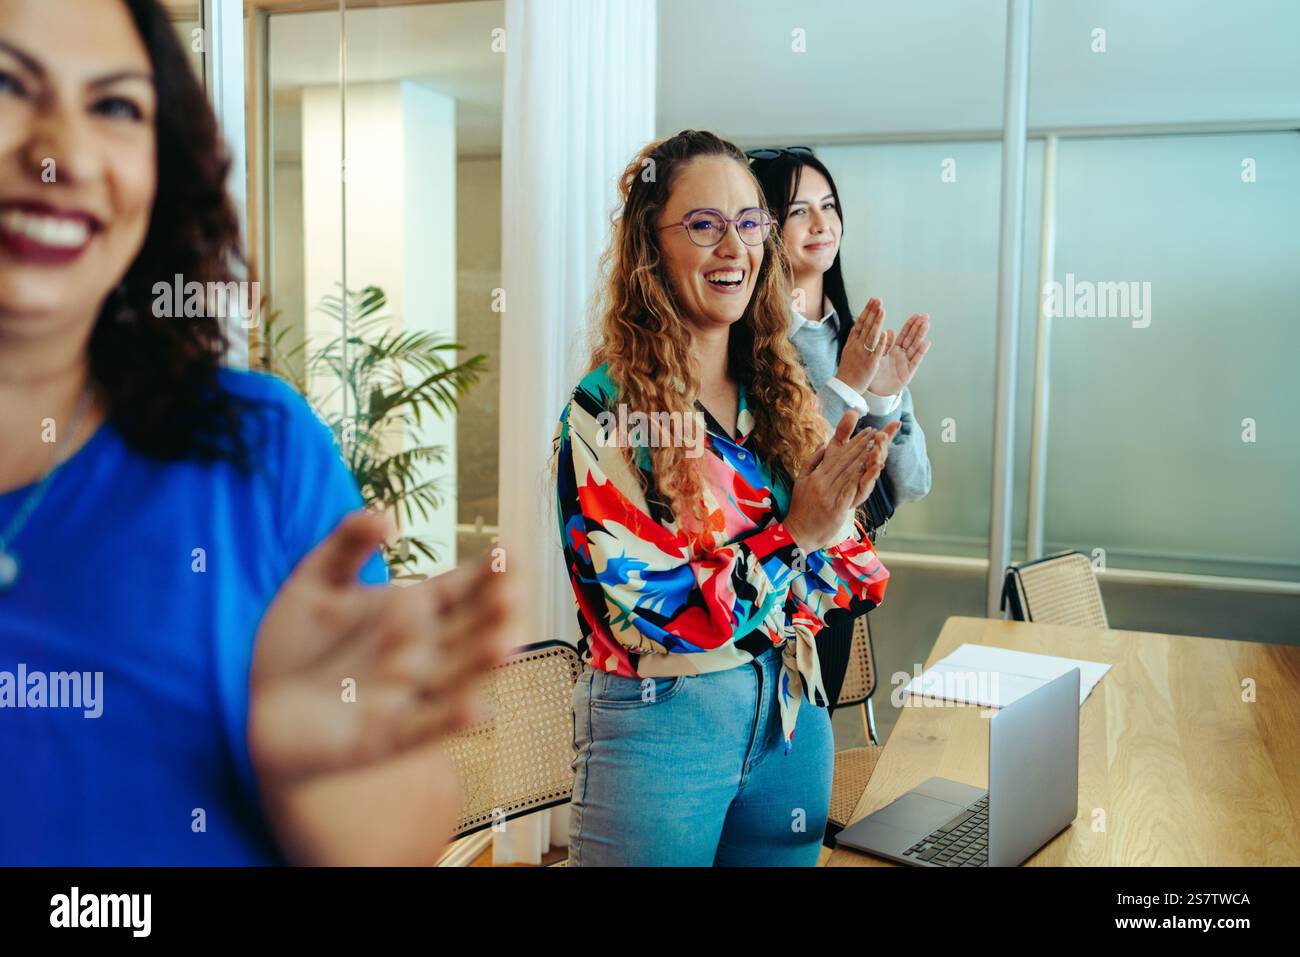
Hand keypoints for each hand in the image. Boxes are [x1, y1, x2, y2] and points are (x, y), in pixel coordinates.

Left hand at [248, 510, 516, 863]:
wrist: (264, 709)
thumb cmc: (299, 642)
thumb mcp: (317, 581)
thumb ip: (347, 545)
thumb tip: (385, 515)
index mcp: (415, 610)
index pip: (460, 588)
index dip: (486, 572)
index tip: (509, 551)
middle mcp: (422, 652)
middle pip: (466, 630)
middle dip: (491, 615)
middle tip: (512, 594)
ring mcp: (408, 695)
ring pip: (454, 677)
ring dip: (480, 664)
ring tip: (507, 645)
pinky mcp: (384, 738)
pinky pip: (422, 729)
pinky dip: (448, 721)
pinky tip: (478, 709)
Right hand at [783, 411, 899, 552]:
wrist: (798, 533)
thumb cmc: (801, 508)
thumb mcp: (800, 481)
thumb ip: (812, 461)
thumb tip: (822, 444)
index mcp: (815, 476)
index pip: (838, 455)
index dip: (853, 443)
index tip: (866, 432)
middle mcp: (822, 483)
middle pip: (845, 461)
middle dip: (861, 446)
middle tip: (875, 433)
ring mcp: (829, 496)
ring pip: (849, 474)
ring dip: (864, 459)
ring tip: (876, 447)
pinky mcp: (836, 509)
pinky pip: (850, 491)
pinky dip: (860, 479)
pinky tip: (869, 470)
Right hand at [834, 298, 893, 392]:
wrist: (845, 387)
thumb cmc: (848, 370)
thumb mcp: (848, 351)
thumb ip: (854, 338)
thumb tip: (857, 324)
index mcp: (853, 342)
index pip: (861, 322)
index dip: (867, 311)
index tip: (873, 300)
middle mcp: (857, 346)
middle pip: (866, 326)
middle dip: (872, 312)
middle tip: (879, 300)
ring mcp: (863, 354)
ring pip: (871, 336)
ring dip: (877, 322)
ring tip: (882, 310)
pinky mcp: (870, 364)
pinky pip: (876, 352)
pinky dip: (881, 343)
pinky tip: (886, 333)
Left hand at [866, 312, 931, 396]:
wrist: (875, 392)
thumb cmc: (875, 374)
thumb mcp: (878, 357)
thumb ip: (884, 345)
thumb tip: (889, 330)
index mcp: (894, 350)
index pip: (904, 334)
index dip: (910, 325)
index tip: (916, 315)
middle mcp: (902, 355)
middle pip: (911, 338)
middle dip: (918, 327)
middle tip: (925, 316)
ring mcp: (906, 363)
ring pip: (914, 347)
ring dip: (920, 335)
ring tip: (926, 324)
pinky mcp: (908, 372)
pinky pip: (915, 361)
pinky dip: (920, 352)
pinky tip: (926, 343)